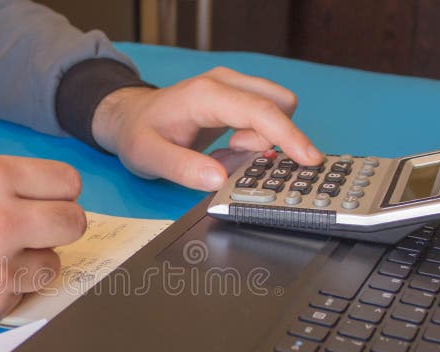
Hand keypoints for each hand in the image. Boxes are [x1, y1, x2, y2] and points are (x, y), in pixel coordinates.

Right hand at [0, 155, 85, 346]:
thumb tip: (31, 180)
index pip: (67, 182)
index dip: (59, 192)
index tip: (50, 201)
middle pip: (74, 222)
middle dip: (59, 225)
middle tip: (37, 231)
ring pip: (54, 264)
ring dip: (34, 262)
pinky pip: (25, 294)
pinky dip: (9, 290)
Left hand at [92, 66, 322, 190]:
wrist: (130, 117)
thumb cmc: (138, 133)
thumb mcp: (149, 157)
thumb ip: (182, 168)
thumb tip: (218, 179)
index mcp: (206, 94)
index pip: (260, 111)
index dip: (289, 136)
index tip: (308, 159)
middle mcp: (224, 83)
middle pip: (278, 105)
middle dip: (270, 139)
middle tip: (234, 155)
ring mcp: (232, 86)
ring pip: (277, 108)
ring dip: (263, 139)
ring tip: (228, 152)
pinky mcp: (237, 96)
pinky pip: (266, 115)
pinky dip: (256, 137)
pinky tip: (229, 148)